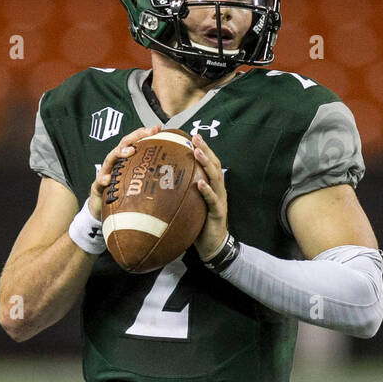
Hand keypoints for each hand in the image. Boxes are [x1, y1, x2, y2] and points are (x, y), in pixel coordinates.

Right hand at [87, 125, 160, 220]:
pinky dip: (103, 178)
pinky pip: (99, 181)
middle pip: (123, 144)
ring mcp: (105, 172)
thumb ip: (149, 175)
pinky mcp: (97, 185)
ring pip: (110, 159)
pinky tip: (108, 179)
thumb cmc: (122, 191)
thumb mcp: (136, 181)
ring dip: (120, 153)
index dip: (144, 133)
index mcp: (124, 158)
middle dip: (135, 137)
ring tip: (130, 151)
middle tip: (147, 133)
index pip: (134, 141)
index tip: (157, 128)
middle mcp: (114, 162)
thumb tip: (174, 174)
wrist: (101, 206)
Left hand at [191, 133, 228, 260]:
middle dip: (205, 149)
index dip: (203, 149)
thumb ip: (183, 192)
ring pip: (215, 177)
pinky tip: (200, 183)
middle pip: (214, 164)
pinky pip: (213, 200)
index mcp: (212, 185)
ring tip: (197, 153)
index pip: (209, 163)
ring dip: (206, 164)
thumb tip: (162, 182)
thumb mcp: (190, 204)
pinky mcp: (218, 213)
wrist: (212, 245)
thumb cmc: (199, 224)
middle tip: (195, 137)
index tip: (192, 136)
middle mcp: (218, 189)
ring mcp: (220, 200)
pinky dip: (207, 190)